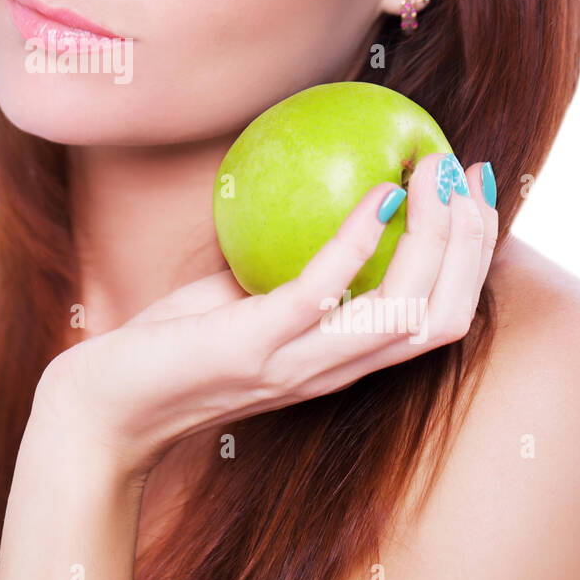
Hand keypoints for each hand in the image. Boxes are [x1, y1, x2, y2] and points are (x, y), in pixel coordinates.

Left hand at [36, 152, 497, 479]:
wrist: (103, 408)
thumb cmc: (170, 347)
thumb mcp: (242, 299)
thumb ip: (286, 266)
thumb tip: (316, 194)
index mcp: (341, 358)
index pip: (442, 317)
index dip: (474, 255)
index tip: (475, 188)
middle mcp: (334, 369)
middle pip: (444, 317)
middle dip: (471, 241)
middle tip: (466, 171)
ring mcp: (297, 364)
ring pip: (407, 313)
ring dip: (435, 237)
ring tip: (431, 172)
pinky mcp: (253, 348)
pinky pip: (322, 292)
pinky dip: (357, 239)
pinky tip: (376, 192)